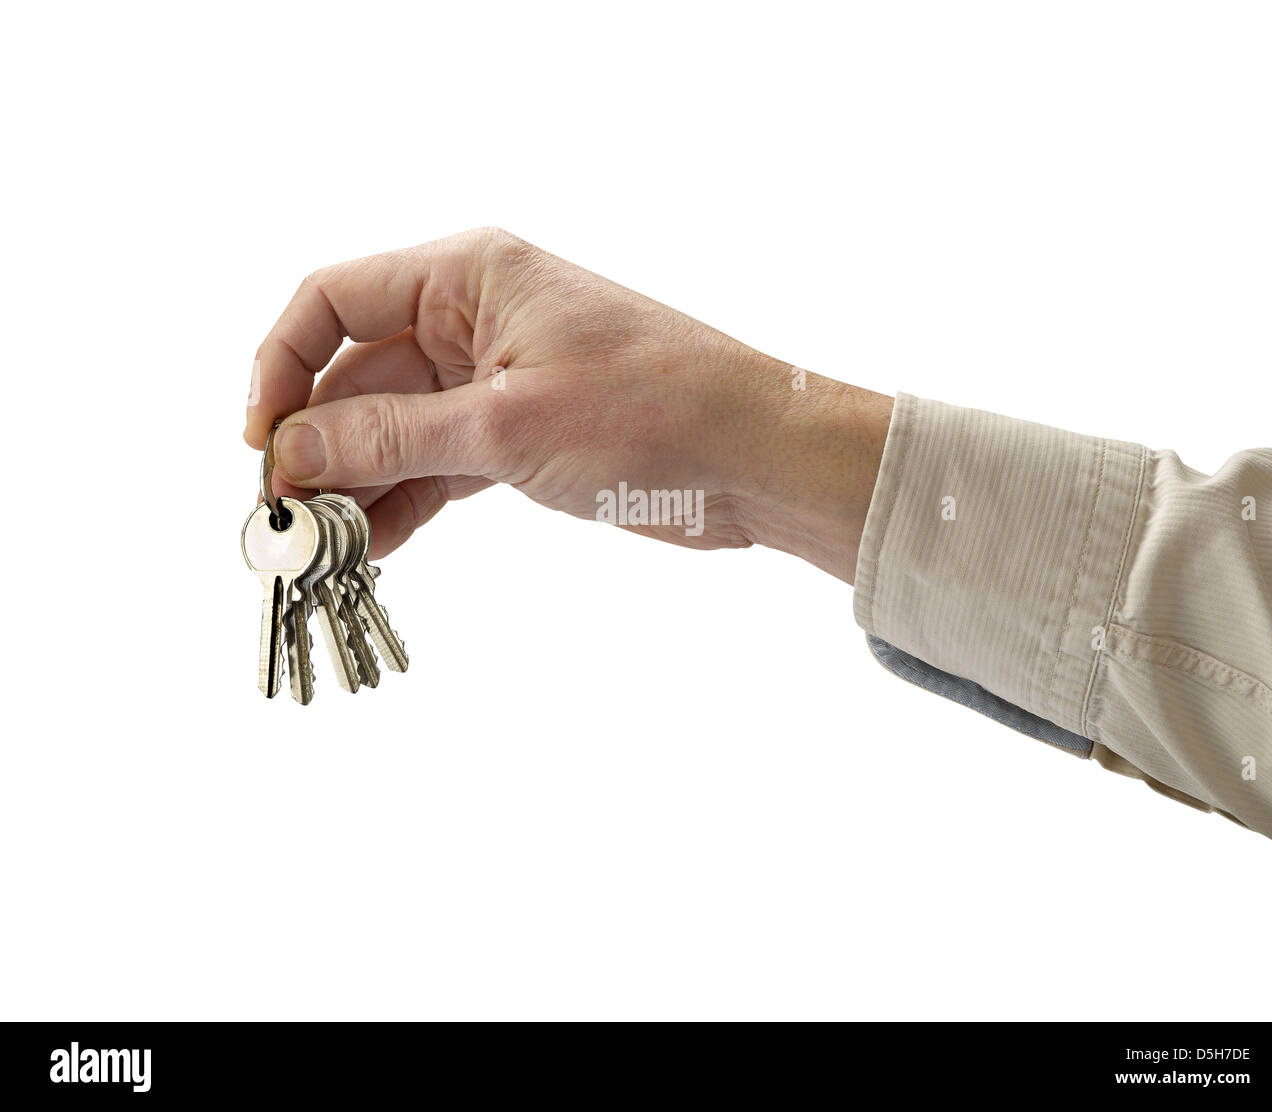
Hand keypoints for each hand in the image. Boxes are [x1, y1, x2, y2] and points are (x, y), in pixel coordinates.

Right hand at [245, 228, 892, 581]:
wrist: (757, 459)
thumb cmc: (653, 409)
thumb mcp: (505, 423)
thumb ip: (391, 437)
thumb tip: (291, 451)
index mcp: (467, 275)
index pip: (334, 299)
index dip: (282, 364)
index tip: (260, 440)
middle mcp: (473, 318)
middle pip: (357, 373)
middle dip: (315, 443)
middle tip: (284, 518)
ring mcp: (495, 381)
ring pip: (393, 428)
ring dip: (354, 483)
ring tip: (319, 548)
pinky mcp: (518, 437)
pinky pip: (435, 465)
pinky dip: (403, 502)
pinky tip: (371, 548)